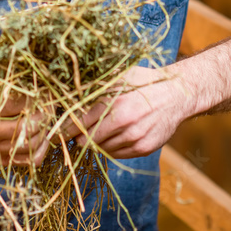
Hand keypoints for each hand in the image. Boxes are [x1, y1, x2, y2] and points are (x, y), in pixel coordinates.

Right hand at [0, 69, 49, 166]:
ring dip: (45, 129)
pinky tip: (44, 135)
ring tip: (48, 116)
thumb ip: (4, 70)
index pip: (17, 101)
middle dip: (44, 113)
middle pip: (26, 126)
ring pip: (30, 144)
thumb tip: (30, 62)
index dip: (36, 94)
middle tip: (51, 103)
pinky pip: (29, 160)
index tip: (45, 88)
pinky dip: (42, 148)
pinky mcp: (1, 160)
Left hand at [63, 66, 188, 159]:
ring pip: (101, 149)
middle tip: (72, 135)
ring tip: (95, 132)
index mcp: (114, 103)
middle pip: (87, 140)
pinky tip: (113, 135)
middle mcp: (124, 124)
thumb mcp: (119, 77)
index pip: (79, 123)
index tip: (53, 134)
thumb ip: (95, 86)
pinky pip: (117, 154)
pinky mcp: (143, 148)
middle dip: (77, 138)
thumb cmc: (143, 82)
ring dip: (95, 143)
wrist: (176, 94)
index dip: (64, 130)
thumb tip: (66, 93)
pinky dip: (111, 147)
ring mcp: (134, 138)